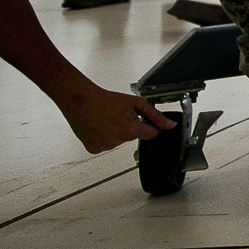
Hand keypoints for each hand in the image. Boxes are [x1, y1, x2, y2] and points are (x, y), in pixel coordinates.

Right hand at [57, 83, 176, 153]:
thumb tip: (169, 125)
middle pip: (134, 136)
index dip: (150, 126)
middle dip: (131, 126)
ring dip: (117, 132)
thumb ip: (155, 115)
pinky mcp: (94, 149)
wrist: (79, 100)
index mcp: (129, 129)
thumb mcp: (135, 102)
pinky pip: (106, 145)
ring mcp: (104, 147)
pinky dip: (105, 137)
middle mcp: (117, 141)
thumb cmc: (104, 99)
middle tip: (118, 115)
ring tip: (106, 119)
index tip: (145, 121)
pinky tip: (99, 126)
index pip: (151, 134)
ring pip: (119, 141)